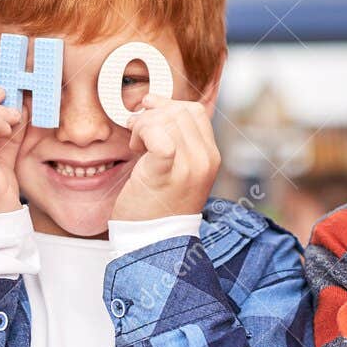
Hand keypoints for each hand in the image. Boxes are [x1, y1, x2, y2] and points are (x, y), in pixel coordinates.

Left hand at [111, 95, 219, 220]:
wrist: (153, 243)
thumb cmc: (158, 205)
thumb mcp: (177, 169)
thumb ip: (175, 139)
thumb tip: (153, 103)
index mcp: (210, 157)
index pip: (194, 111)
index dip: (168, 105)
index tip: (147, 112)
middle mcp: (205, 159)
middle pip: (179, 111)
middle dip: (152, 115)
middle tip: (136, 134)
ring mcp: (189, 166)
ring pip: (166, 120)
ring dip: (143, 126)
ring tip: (136, 147)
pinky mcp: (167, 172)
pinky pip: (157, 136)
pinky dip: (142, 134)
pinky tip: (135, 150)